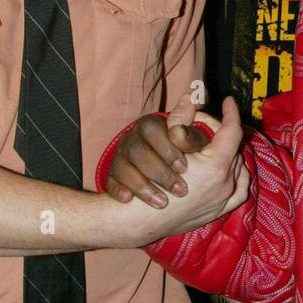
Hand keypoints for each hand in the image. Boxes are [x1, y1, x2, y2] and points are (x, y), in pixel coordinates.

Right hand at [106, 90, 211, 206]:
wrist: (156, 175)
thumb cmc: (179, 151)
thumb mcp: (189, 138)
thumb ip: (192, 128)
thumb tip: (193, 100)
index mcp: (151, 125)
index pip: (154, 130)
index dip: (169, 148)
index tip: (185, 167)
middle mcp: (132, 138)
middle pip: (138, 151)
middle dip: (161, 171)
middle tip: (182, 189)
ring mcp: (120, 157)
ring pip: (123, 168)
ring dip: (143, 186)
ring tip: (163, 203)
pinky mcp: (112, 175)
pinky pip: (110, 181)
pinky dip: (118, 190)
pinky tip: (129, 199)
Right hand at [133, 97, 251, 239]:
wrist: (138, 220)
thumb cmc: (148, 181)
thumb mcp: (164, 143)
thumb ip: (181, 118)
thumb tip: (192, 95)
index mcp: (216, 166)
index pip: (232, 131)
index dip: (230, 112)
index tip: (228, 101)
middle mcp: (224, 184)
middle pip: (234, 149)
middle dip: (224, 133)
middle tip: (208, 124)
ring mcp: (223, 200)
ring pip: (237, 168)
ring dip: (229, 154)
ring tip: (217, 143)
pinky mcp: (218, 212)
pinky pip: (239, 190)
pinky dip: (236, 176)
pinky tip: (229, 170)